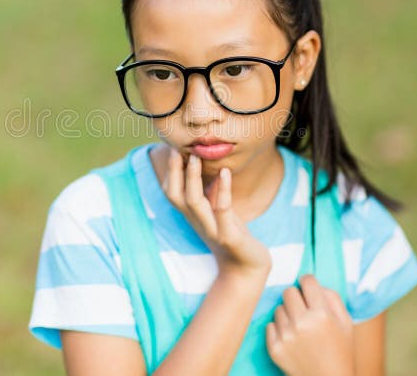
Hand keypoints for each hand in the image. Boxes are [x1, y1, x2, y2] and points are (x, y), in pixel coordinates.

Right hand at [161, 147, 271, 278]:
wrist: (247, 269)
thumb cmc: (233, 236)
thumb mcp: (219, 211)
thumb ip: (212, 193)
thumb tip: (211, 167)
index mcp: (192, 216)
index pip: (171, 192)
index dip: (170, 171)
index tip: (173, 147)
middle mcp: (196, 222)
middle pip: (174, 195)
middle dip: (174, 172)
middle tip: (178, 148)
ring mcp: (211, 230)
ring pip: (193, 202)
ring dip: (192, 178)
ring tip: (195, 157)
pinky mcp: (228, 237)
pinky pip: (222, 210)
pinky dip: (222, 190)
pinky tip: (225, 172)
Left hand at [266, 274, 354, 375]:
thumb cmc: (340, 352)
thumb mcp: (346, 323)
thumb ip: (332, 297)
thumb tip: (312, 282)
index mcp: (322, 314)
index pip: (306, 281)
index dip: (308, 282)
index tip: (308, 288)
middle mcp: (301, 323)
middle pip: (288, 292)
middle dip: (296, 297)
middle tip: (304, 309)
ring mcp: (286, 336)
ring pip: (278, 308)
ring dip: (288, 314)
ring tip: (300, 328)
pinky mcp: (275, 348)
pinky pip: (270, 325)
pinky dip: (279, 330)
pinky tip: (292, 339)